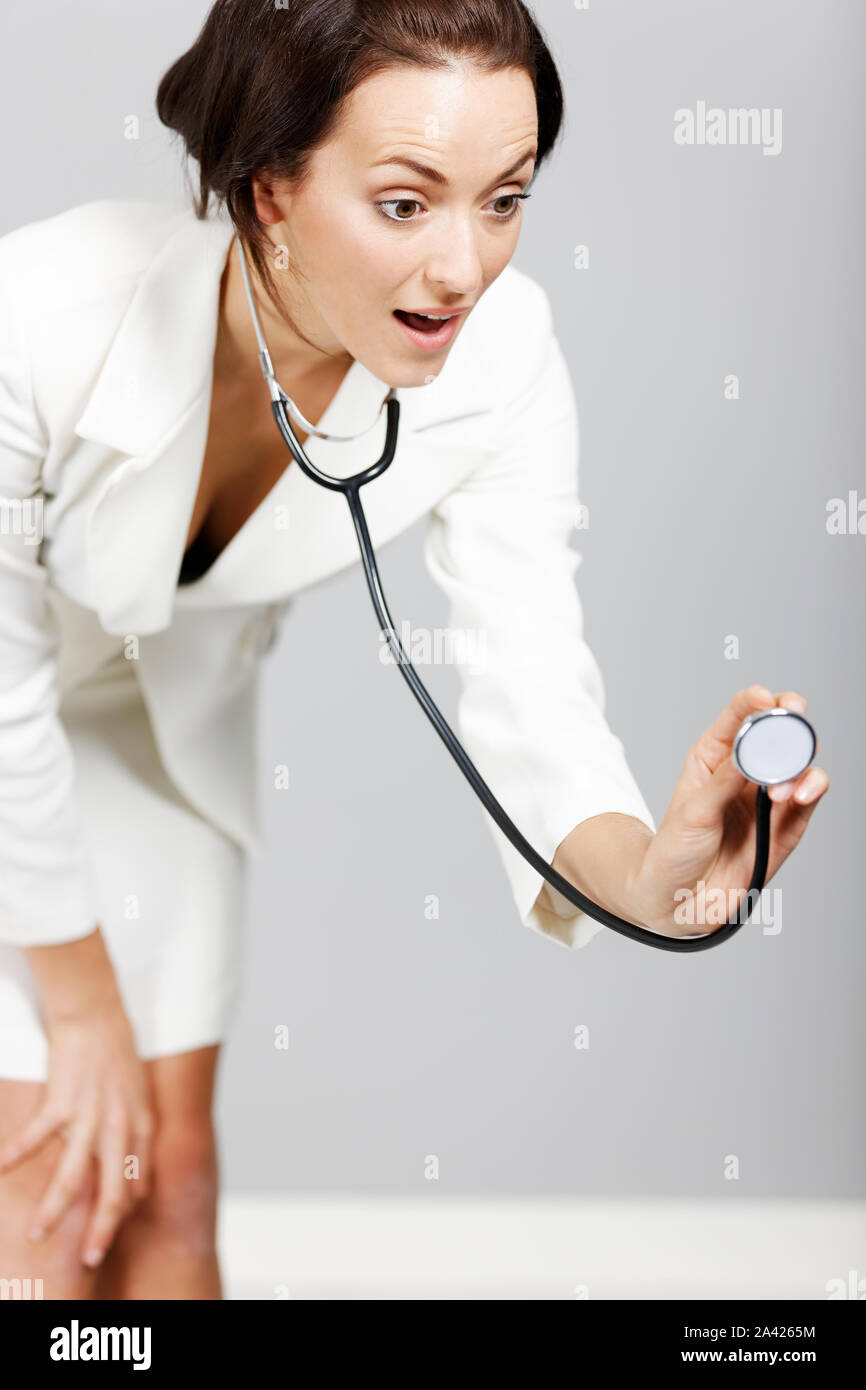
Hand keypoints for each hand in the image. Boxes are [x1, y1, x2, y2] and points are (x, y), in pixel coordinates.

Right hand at [0, 998, 153, 1267]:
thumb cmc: (115, 1052)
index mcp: (141, 1125)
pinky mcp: (62, 1102)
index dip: (124, 1211)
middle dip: (101, 1232)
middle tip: (90, 1259)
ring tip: (37, 1235)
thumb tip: (135, 1169)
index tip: (109, 1231)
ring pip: (71, 1178)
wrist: (96, 1013)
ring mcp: (90, 1117)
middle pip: (113, 1192)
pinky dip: (14, 1156)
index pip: (136, 1182)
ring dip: (54, 1211)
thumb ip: (135, 1132)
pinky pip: (35, 1139)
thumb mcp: (138, 1095)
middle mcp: (120, 1126)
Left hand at [630, 685, 828, 937]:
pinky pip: (808, 800)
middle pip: (778, 734)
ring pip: (799, 764)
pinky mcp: (785, 826)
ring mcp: (767, 797)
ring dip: (800, 765)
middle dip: (792, 723)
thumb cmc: (675, 851)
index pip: (740, 717)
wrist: (680, 901)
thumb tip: (750, 753)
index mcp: (714, 757)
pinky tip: (804, 792)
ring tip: (784, 788)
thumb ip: (724, 782)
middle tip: (797, 722)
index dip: (757, 702)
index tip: (768, 698)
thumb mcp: (692, 813)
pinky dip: (813, 790)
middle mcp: (744, 772)